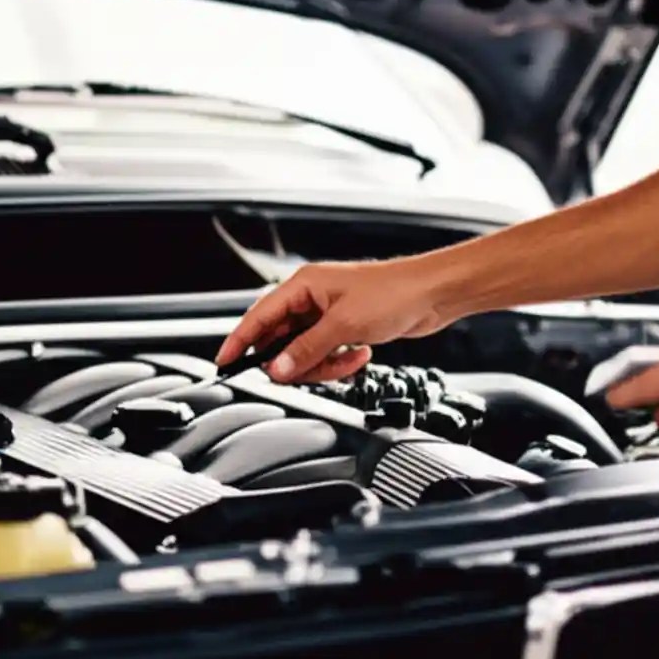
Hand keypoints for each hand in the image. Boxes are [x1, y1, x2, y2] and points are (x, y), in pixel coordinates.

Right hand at [216, 258, 450, 382]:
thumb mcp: (344, 326)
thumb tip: (277, 368)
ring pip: (304, 352)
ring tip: (345, 361)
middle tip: (304, 373)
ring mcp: (328, 315)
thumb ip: (306, 350)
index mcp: (303, 285)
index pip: (258, 315)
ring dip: (322, 365)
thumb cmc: (394, 292)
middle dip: (294, 361)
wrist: (433, 295)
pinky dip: (339, 362)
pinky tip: (359, 356)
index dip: (239, 340)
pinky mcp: (345, 329)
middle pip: (281, 340)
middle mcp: (312, 299)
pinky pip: (326, 355)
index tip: (224, 362)